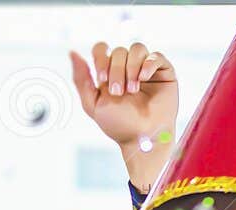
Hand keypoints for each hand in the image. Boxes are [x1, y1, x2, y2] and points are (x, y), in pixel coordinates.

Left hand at [70, 41, 176, 192]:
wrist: (143, 136)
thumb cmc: (118, 124)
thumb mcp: (92, 103)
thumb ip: (81, 79)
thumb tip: (72, 52)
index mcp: (108, 73)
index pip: (102, 49)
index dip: (100, 58)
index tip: (101, 79)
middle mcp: (126, 67)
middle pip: (118, 51)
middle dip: (115, 70)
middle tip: (117, 92)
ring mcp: (145, 67)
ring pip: (136, 48)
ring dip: (131, 68)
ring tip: (132, 90)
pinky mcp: (163, 70)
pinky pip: (155, 55)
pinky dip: (148, 64)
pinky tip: (144, 78)